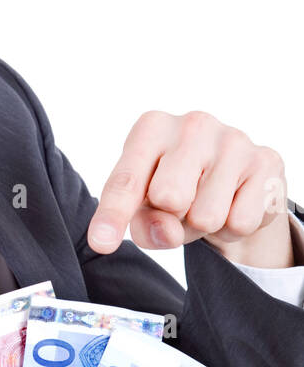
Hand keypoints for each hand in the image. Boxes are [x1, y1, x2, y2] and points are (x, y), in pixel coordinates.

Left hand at [85, 110, 293, 266]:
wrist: (232, 184)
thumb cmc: (175, 191)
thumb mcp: (146, 209)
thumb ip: (145, 224)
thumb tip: (168, 231)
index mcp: (151, 128)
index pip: (127, 180)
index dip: (113, 215)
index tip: (100, 243)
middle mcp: (192, 124)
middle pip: (169, 199)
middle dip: (172, 217)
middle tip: (179, 206)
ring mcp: (233, 139)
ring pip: (207, 216)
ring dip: (204, 226)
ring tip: (206, 204)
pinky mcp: (266, 161)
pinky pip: (241, 222)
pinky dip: (233, 227)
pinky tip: (233, 203)